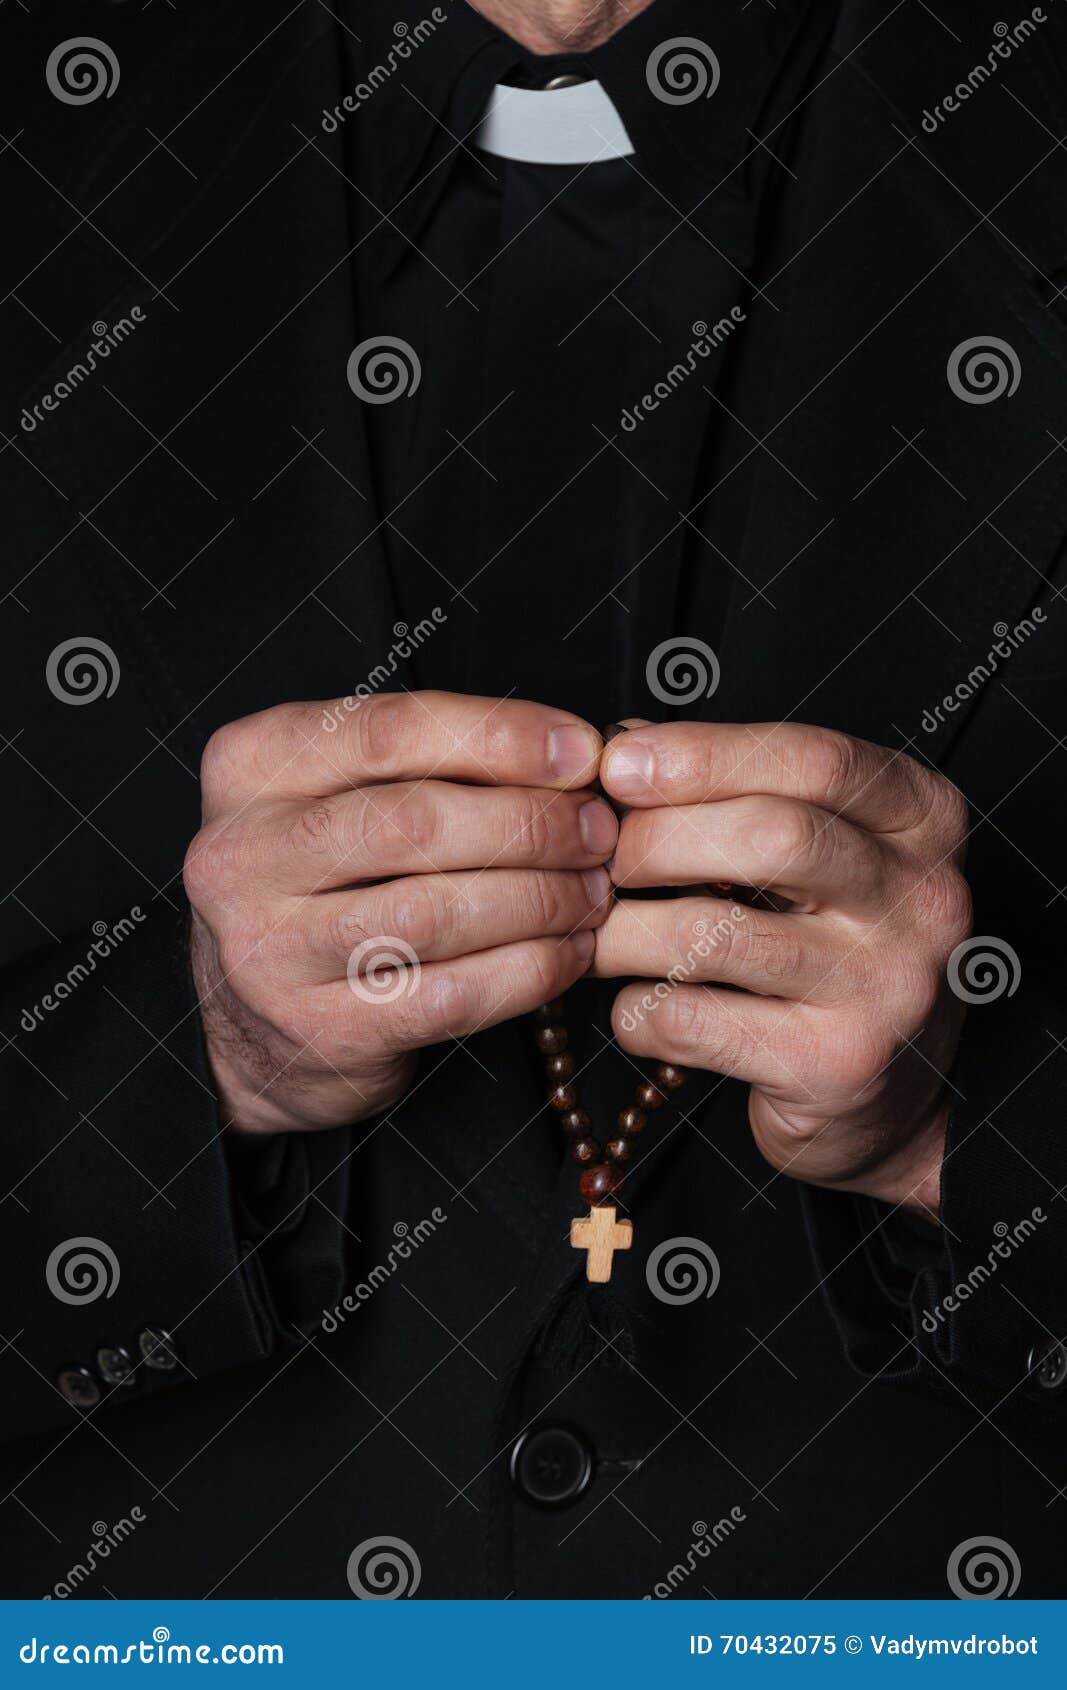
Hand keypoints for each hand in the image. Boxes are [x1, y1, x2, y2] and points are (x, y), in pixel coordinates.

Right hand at [184, 692, 615, 1134]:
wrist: (254, 1027)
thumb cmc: (324, 886)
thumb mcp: (343, 798)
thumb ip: (431, 766)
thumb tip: (571, 757)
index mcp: (252, 767)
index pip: (389, 731)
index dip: (501, 738)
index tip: (582, 752)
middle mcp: (243, 855)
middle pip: (415, 822)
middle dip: (531, 824)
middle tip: (599, 832)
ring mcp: (271, 951)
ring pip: (435, 912)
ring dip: (539, 898)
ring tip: (592, 890)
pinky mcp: (320, 1032)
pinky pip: (449, 995)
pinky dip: (527, 971)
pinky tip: (567, 952)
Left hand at [594, 721, 972, 1218]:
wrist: (889, 1096)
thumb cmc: (829, 943)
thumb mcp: (817, 848)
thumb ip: (737, 789)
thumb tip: (623, 747)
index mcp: (921, 822)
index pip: (814, 761)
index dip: (704, 754)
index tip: (617, 765)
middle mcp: (922, 901)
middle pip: (771, 837)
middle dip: (657, 838)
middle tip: (600, 859)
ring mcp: (885, 989)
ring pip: (715, 934)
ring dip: (625, 930)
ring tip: (595, 932)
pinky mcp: (834, 1066)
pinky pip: (694, 1021)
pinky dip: (638, 1011)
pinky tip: (637, 1005)